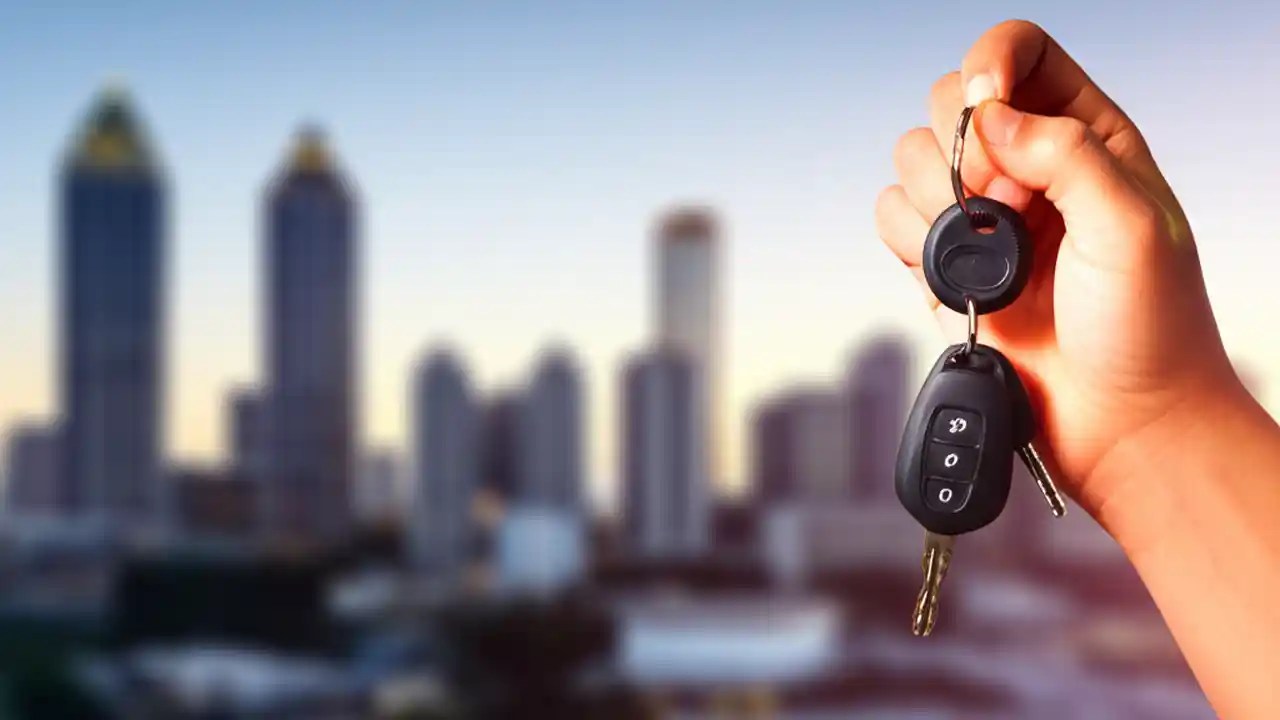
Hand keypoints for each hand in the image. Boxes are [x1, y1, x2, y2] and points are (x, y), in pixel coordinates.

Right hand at [875, 20, 1247, 512]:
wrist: (1120, 424)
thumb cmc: (1150, 332)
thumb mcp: (1131, 225)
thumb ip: (1064, 152)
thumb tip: (992, 116)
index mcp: (1087, 136)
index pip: (1020, 54)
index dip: (989, 65)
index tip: (984, 111)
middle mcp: (1028, 167)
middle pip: (950, 102)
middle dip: (960, 152)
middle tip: (1002, 207)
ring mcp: (983, 217)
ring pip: (910, 160)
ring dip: (933, 203)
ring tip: (989, 254)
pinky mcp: (947, 264)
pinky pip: (892, 220)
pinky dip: (910, 243)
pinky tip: (959, 276)